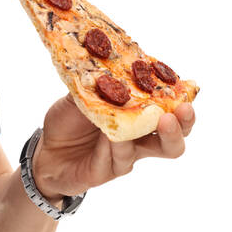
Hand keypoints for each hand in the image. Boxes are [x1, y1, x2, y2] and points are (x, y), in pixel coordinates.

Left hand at [30, 93, 195, 197]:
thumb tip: (103, 61)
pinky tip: (109, 136)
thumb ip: (92, 82)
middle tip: (183, 110)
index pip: (167, 105)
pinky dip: (117, 145)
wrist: (45, 153)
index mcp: (137, 115)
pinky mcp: (111, 170)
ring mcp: (128, 155)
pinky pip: (121, 157)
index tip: (186, 86)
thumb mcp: (77, 96)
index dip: (180, 97)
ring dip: (158, 133)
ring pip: (158, 150)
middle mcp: (140, 136)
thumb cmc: (68, 122)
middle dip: (184, 122)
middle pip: (176, 134)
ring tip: (157, 120)